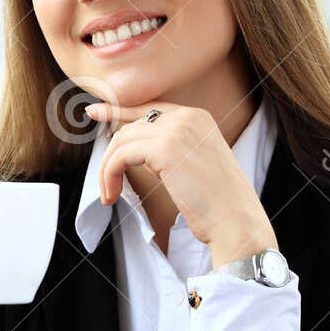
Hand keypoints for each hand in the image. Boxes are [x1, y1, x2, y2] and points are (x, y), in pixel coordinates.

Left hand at [86, 102, 276, 264]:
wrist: (235, 221)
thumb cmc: (217, 204)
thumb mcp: (193, 166)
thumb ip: (169, 150)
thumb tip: (133, 150)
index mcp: (198, 117)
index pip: (150, 109)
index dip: (119, 110)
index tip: (94, 112)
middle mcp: (188, 116)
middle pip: (131, 127)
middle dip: (111, 155)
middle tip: (105, 184)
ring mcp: (177, 129)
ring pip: (121, 141)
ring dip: (108, 170)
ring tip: (110, 195)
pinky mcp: (165, 147)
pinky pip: (120, 156)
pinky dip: (110, 175)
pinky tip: (113, 195)